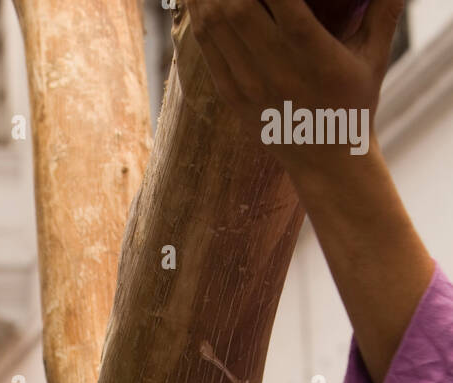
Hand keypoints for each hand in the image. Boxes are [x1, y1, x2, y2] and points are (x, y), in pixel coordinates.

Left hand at [188, 0, 403, 168]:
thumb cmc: (354, 104)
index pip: (285, 2)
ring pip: (217, 25)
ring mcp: (250, 86)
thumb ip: (384, 9)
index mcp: (314, 56)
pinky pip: (208, 49)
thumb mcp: (374, 57)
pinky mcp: (232, 97)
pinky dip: (200, 16)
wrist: (325, 163)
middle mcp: (278, 71)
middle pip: (239, 8)